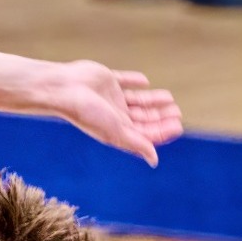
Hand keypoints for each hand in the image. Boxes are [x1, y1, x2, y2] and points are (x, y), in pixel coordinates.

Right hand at [47, 60, 181, 165]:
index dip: (162, 131)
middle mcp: (114, 115)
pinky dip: (134, 81)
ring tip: (169, 99)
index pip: (144, 133)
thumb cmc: (87, 113)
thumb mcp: (116, 131)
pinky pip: (123, 80)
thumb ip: (137, 144)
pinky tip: (144, 81)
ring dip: (153, 101)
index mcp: (116, 129)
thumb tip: (154, 160)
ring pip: (137, 101)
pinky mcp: (106, 79)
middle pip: (142, 118)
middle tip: (177, 113)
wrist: (64, 90)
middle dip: (160, 117)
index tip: (178, 126)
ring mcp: (110, 97)